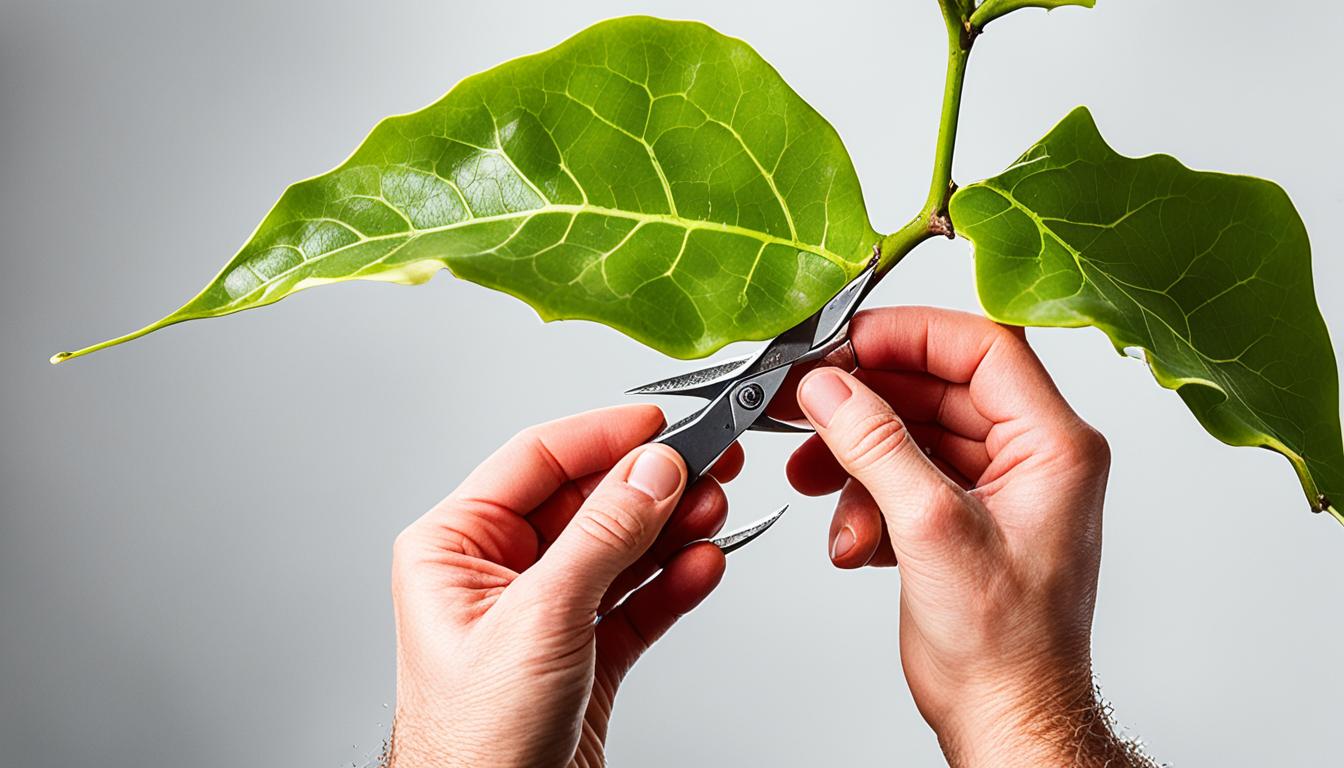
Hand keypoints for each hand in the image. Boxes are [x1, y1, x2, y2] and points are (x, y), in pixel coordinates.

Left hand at [389, 405, 740, 767]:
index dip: (603, 436)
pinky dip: (672, 583)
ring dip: (670, 529)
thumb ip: (602, 538)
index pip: (536, 461)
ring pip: (618, 549)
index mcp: (454, 547)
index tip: (660, 423)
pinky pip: (635, 600)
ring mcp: (543, 611)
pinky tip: (704, 564)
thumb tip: (650, 471)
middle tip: (709, 463)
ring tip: (714, 509)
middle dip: (650, 484)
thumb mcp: (540, 620)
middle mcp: (496, 572)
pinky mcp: (583, 652)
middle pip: (586, 501)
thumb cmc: (474, 742)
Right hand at [787, 307, 1128, 765]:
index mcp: (1053, 447)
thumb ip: (877, 446)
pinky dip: (866, 502)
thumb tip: (831, 387)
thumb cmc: (1005, 647)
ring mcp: (995, 490)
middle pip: (937, 390)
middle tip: (807, 403)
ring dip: (856, 459)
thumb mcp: (931, 530)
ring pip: (912, 437)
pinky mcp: (962, 520)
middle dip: (866, 404)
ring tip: (814, 480)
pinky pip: (903, 479)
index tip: (847, 343)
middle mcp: (1030, 459)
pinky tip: (851, 540)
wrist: (1004, 718)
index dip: (911, 336)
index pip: (983, 348)